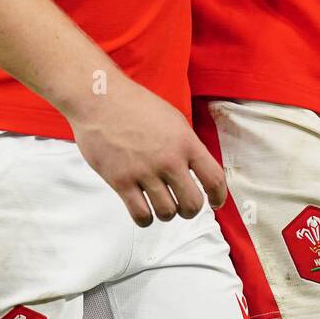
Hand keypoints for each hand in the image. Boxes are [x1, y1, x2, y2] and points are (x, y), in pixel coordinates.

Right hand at [68, 74, 226, 226]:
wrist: (100, 99)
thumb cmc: (136, 105)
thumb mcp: (172, 118)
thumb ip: (186, 145)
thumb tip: (197, 169)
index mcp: (185, 142)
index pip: (214, 178)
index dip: (218, 197)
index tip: (214, 203)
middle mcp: (168, 159)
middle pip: (192, 204)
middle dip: (190, 210)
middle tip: (183, 205)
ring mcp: (144, 172)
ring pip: (167, 213)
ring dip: (167, 213)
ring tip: (161, 204)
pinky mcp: (121, 181)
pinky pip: (141, 215)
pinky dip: (146, 218)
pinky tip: (144, 209)